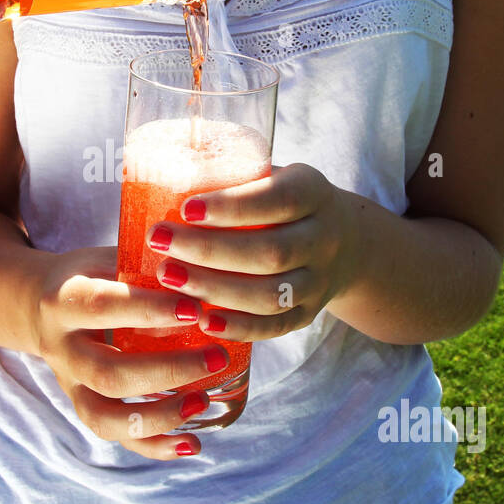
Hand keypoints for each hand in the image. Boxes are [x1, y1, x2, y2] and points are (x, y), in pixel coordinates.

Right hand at [31, 246, 228, 460]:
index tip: (196, 310)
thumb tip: (205, 272)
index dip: (148, 311)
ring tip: (202, 401)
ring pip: (105, 416)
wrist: (40, 306)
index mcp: (64, 301)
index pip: (103, 307)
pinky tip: (191, 444)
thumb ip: (147, 267)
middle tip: (216, 358)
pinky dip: (154, 447)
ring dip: (159, 416)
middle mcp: (62, 348)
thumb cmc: (93, 276)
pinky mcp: (83, 406)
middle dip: (168, 370)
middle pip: (108, 373)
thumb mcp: (109, 258)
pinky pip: (115, 437)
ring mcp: (70, 383)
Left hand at [146, 163, 358, 341]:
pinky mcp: (308, 314)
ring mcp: (319, 281)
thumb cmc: (284, 204)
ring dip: (215, 289)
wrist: (345, 243)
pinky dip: (238, 327)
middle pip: (270, 252)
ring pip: (270, 295)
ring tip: (169, 277)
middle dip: (209, 250)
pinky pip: (274, 327)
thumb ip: (234, 178)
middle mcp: (325, 239)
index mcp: (314, 193)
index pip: (278, 199)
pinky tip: (202, 320)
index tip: (185, 208)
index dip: (232, 207)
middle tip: (160, 241)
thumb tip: (158, 176)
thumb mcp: (274, 177)